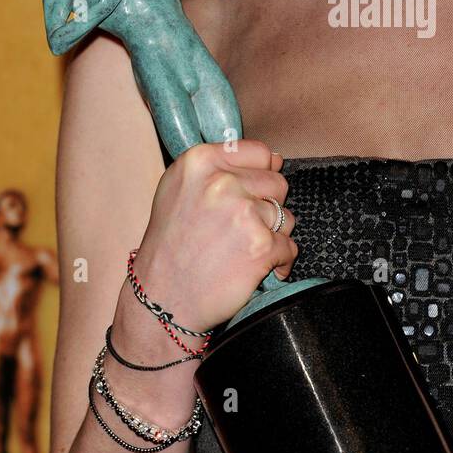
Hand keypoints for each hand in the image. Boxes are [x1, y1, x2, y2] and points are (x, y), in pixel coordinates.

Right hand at [133, 141, 297, 329]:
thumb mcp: (178, 190)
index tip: (247, 193)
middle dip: (265, 206)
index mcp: (200, 162)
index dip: (259, 174)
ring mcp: (244, 214)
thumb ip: (219, 168)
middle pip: (276, 183)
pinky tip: (252, 269)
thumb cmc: (170, 248)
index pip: (258, 152)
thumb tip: (272, 157)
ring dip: (271, 235)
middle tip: (236, 230)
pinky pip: (289, 247)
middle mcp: (222, 183)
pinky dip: (278, 261)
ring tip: (240, 250)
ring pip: (286, 216)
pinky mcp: (261, 246)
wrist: (162, 301)